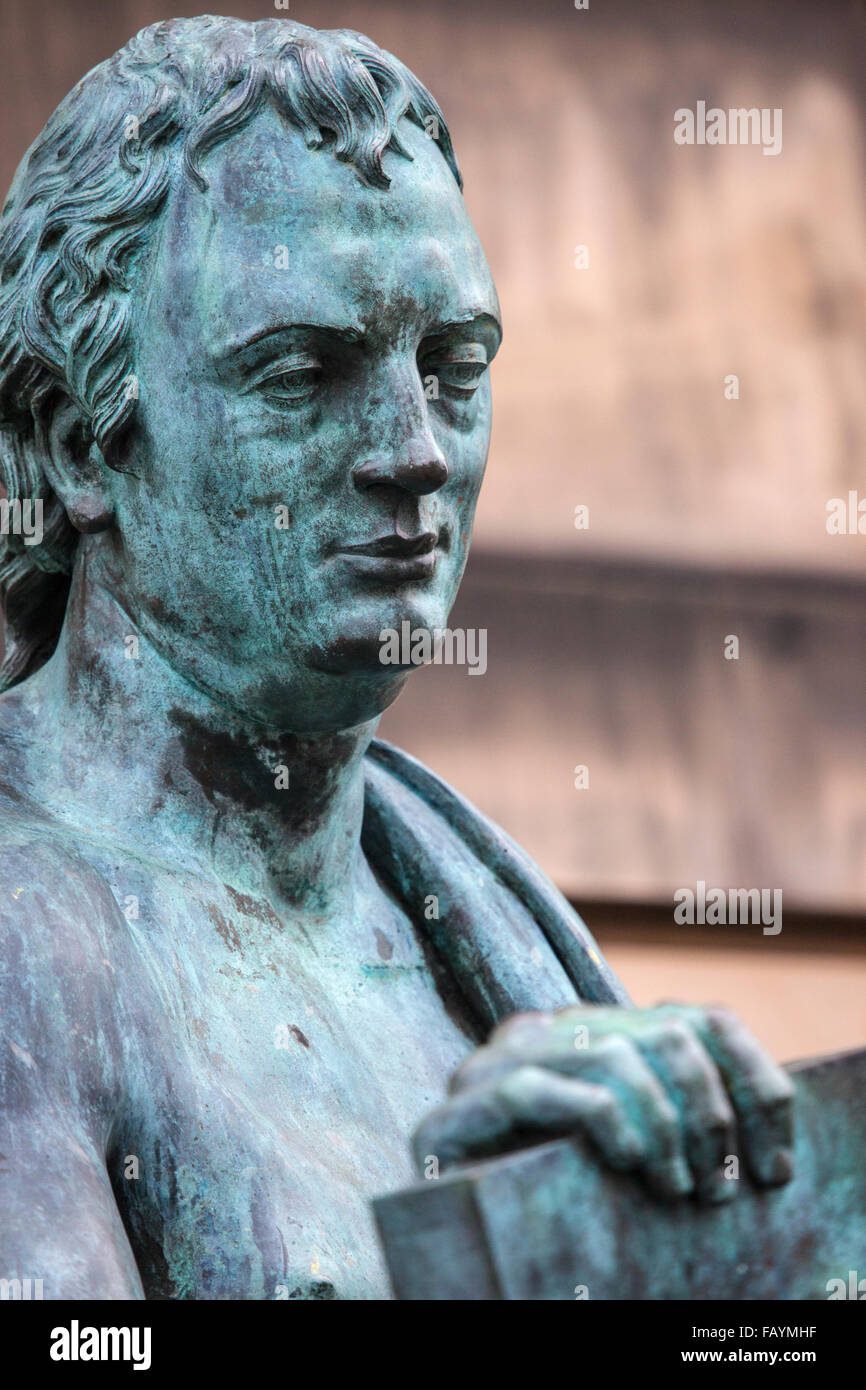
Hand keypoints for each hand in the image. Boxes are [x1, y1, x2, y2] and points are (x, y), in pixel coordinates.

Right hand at [414, 1004, 794, 1202]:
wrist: (452, 1233)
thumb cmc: (547, 1201)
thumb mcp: (628, 1152)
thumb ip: (666, 1114)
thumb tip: (756, 1121)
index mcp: (588, 1033)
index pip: (696, 1021)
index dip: (752, 1079)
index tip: (776, 1160)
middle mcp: (544, 1031)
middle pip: (667, 1032)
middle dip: (712, 1114)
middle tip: (722, 1188)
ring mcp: (497, 1063)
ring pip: (615, 1055)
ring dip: (665, 1130)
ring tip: (677, 1191)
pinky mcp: (459, 1110)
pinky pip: (546, 1091)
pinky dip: (604, 1125)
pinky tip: (626, 1168)